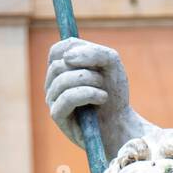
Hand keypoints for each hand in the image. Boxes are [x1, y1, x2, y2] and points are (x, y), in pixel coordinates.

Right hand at [45, 37, 147, 159]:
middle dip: (86, 68)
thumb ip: (93, 51)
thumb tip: (66, 58)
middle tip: (102, 79)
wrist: (119, 122)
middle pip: (59, 64)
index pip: (57, 51)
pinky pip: (67, 97)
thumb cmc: (113, 91)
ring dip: (89, 81)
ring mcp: (52, 99)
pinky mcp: (56, 115)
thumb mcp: (110, 62)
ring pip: (62, 80)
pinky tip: (102, 98)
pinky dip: (88, 94)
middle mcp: (52, 83)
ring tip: (104, 92)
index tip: (95, 62)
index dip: (77, 51)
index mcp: (61, 68)